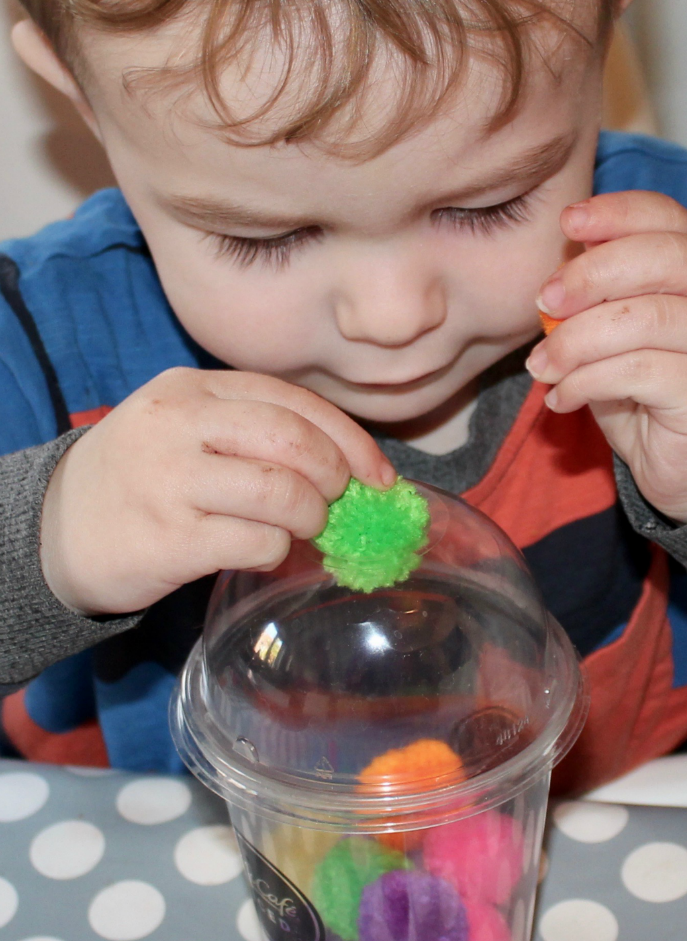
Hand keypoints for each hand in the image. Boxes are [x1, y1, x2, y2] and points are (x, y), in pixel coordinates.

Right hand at [40, 368, 394, 615]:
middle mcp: (180, 425)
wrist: (56, 529)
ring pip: (282, 493)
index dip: (347, 439)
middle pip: (294, 442)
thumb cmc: (140, 476)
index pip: (292, 402)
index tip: (376, 476)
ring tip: (300, 529)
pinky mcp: (170, 538)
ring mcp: (172, 481)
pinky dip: (276, 551)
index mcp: (192, 389)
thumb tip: (349, 465)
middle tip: (333, 503)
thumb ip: (252, 430)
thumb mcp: (183, 427)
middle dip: (333, 477)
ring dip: (309, 518)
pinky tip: (263, 551)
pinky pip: (257, 543)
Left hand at [526, 190, 686, 522]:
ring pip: (643, 319)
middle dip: (591, 274)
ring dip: (575, 340)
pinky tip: (560, 398)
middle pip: (661, 258)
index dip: (617, 212)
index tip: (568, 222)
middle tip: (544, 301)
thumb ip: (597, 294)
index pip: (668, 217)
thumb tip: (556, 267)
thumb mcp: (616, 332)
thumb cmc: (647, 389)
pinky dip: (584, 383)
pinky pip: (637, 372)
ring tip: (541, 366)